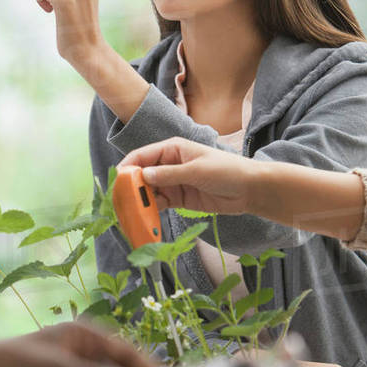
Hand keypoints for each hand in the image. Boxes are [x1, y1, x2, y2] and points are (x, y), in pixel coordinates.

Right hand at [121, 138, 256, 212]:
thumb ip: (170, 174)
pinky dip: (152, 210)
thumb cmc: (226, 171)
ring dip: (140, 201)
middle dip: (131, 187)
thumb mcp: (196, 171)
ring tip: (130, 213)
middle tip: (120, 202)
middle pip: (142, 175)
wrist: (249, 189)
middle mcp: (169, 164)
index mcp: (172, 149)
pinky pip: (160, 203)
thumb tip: (143, 176)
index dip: (128, 167)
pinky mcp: (179, 198)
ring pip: (149, 191)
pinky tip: (145, 218)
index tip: (117, 181)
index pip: (142, 156)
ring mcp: (173, 182)